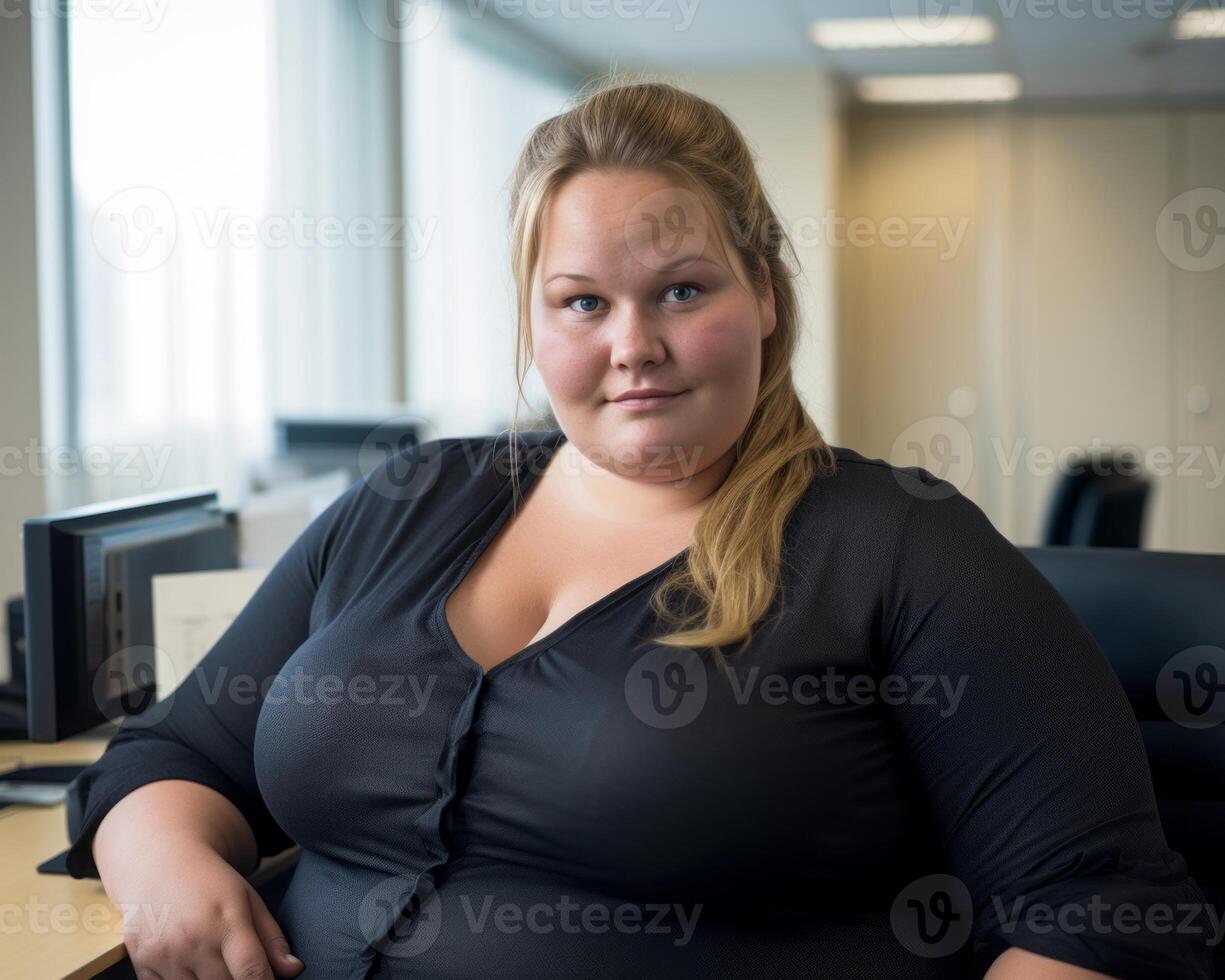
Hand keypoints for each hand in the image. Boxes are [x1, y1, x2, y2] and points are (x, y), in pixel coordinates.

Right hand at [111, 838, 304, 979]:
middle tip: (243, 968)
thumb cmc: (210, 883)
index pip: (251, 972)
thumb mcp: (248, 900)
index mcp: (226, 921)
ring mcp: (164, 955)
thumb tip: (294, 970)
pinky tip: (191, 966)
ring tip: (216, 961)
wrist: (157, 861)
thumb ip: (272, 938)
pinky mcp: (142, 964)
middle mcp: (193, 940)